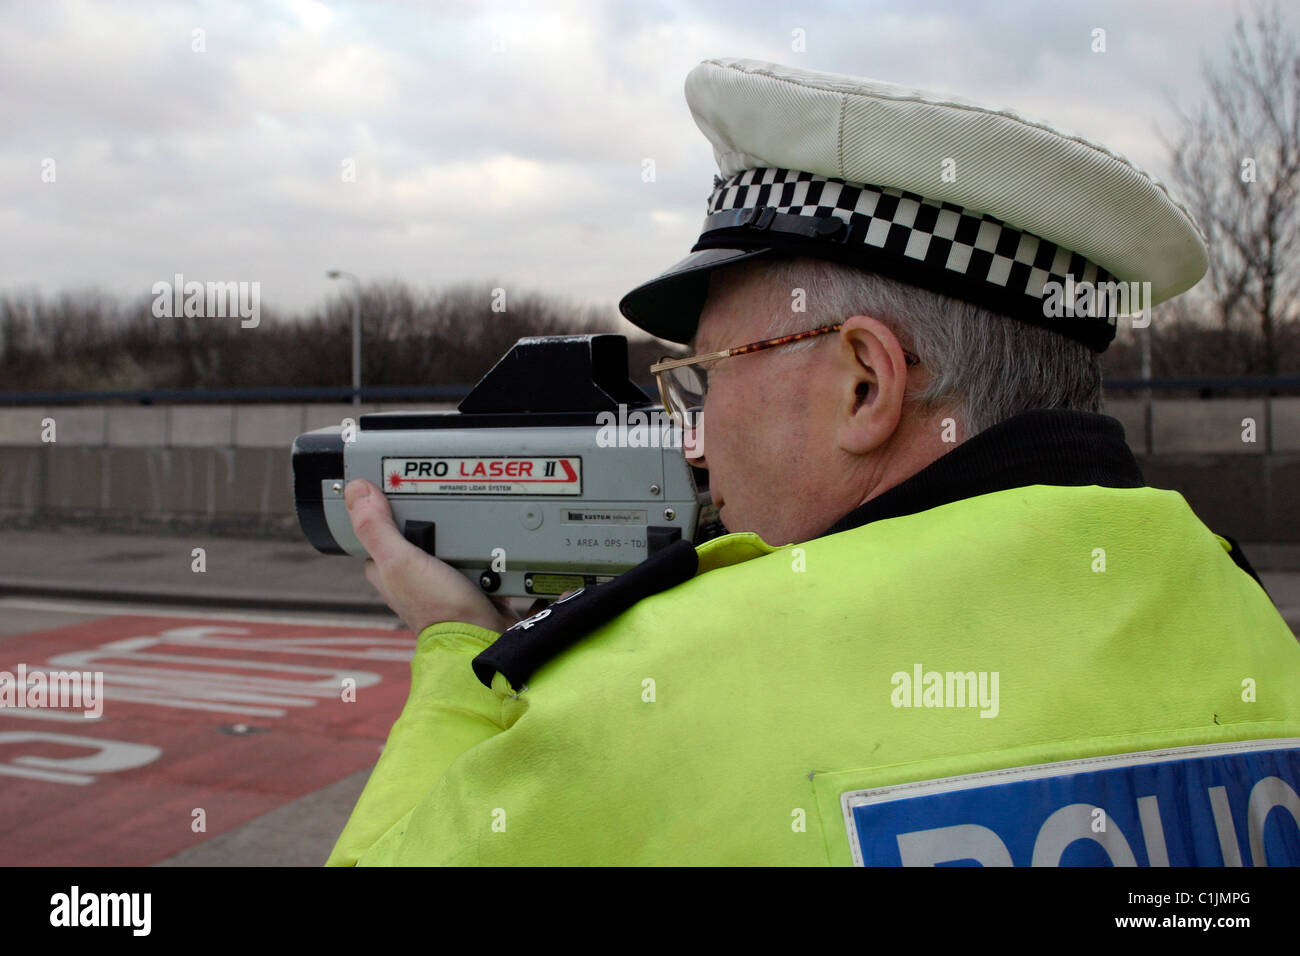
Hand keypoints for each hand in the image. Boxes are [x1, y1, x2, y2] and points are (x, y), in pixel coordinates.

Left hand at [345, 478, 515, 633]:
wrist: (484, 637)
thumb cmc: (439, 609)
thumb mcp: (401, 562)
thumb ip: (377, 528)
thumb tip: (355, 489)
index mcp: (385, 569)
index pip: (378, 524)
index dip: (386, 503)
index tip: (402, 480)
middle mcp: (409, 574)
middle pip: (415, 526)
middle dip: (431, 513)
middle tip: (443, 497)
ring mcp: (440, 577)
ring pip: (446, 537)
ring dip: (459, 528)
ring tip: (470, 517)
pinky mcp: (468, 580)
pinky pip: (473, 551)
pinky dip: (480, 544)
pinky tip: (486, 537)